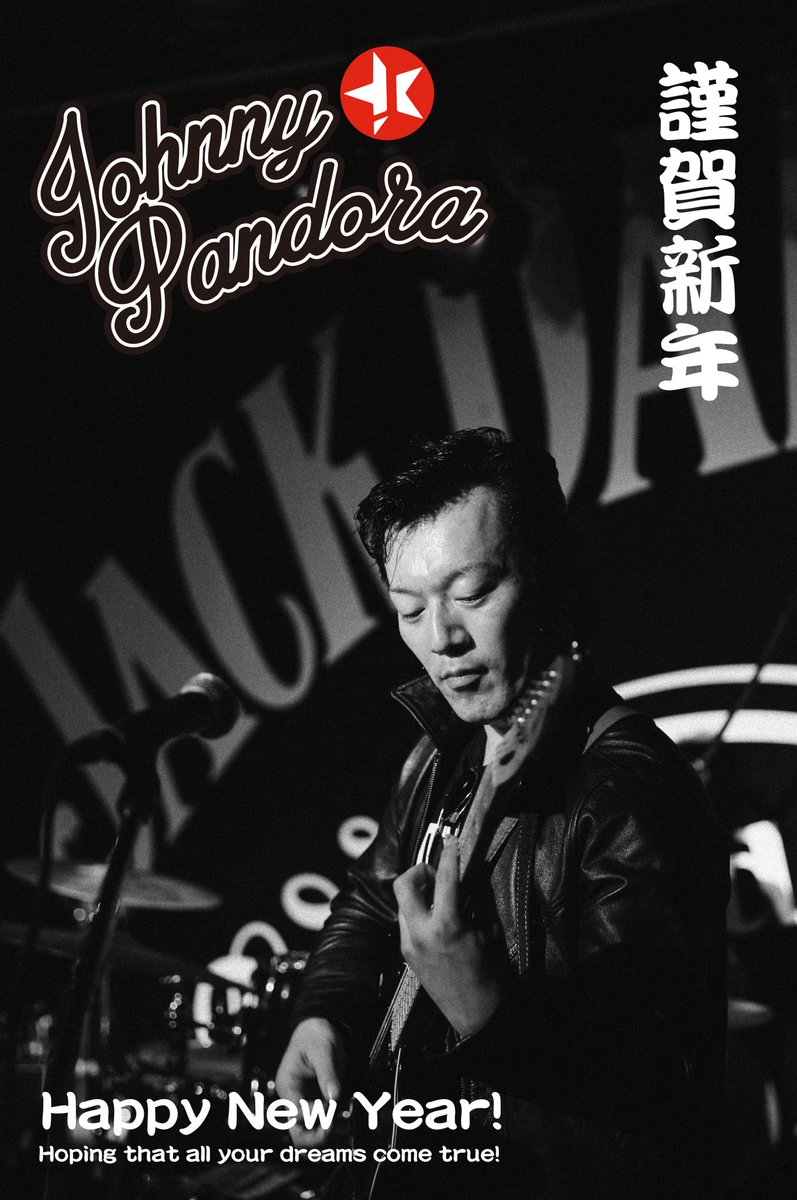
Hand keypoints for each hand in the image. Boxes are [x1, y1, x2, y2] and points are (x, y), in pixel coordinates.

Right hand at [275, 1017, 346, 1146]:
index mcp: (288, 1086)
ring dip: (326, 1136)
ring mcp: (306, 1105)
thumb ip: (327, 1074)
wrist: (320, 1031)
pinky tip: (344, 1119)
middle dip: (317, 1137)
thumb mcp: (322, 1050)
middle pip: (298, 1135)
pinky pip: (322, 1126)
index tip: (331, 1103)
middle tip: (335, 1125)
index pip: (297, 1113)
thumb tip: (334, 1098)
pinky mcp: (318, 1107)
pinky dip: (333, 1128)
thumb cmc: (316, 1037)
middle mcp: (294, 1101)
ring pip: (310, 1136)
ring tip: (342, 1123)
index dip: (315, 1114)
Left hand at [393, 837, 501, 1037]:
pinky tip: (436, 918)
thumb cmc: (490, 975)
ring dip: (417, 892)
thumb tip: (470, 876)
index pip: (444, 877)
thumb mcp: (490, 933)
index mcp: (446, 925)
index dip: (450, 854)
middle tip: (437, 872)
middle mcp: (421, 933)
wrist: (477, 1016)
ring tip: (439, 896)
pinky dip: (417, 911)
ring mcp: (409, 945)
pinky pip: (406, 922)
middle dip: (418, 870)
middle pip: (403, 884)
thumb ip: (476, 902)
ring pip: (402, 903)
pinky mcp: (407, 955)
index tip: (453, 842)